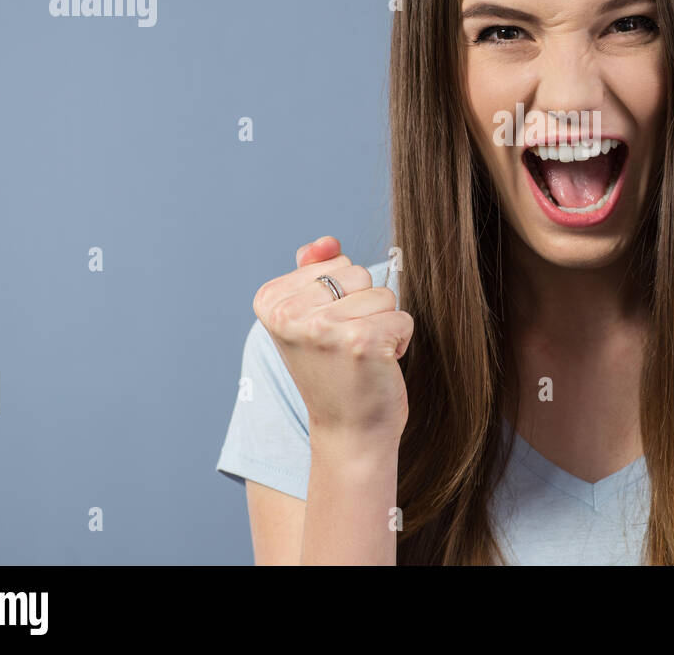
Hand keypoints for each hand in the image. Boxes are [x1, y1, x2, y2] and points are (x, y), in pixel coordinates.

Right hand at [252, 235, 411, 440]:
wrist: (347, 430)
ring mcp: (323, 329)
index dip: (342, 296)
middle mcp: (290, 314)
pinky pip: (402, 318)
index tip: (327, 332)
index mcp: (270, 301)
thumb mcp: (310, 318)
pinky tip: (378, 365)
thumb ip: (314, 271)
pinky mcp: (361, 343)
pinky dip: (399, 341)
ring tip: (361, 356)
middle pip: (359, 274)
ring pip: (383, 295)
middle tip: (347, 346)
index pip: (334, 262)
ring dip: (383, 324)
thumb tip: (326, 242)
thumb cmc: (333, 371)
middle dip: (365, 307)